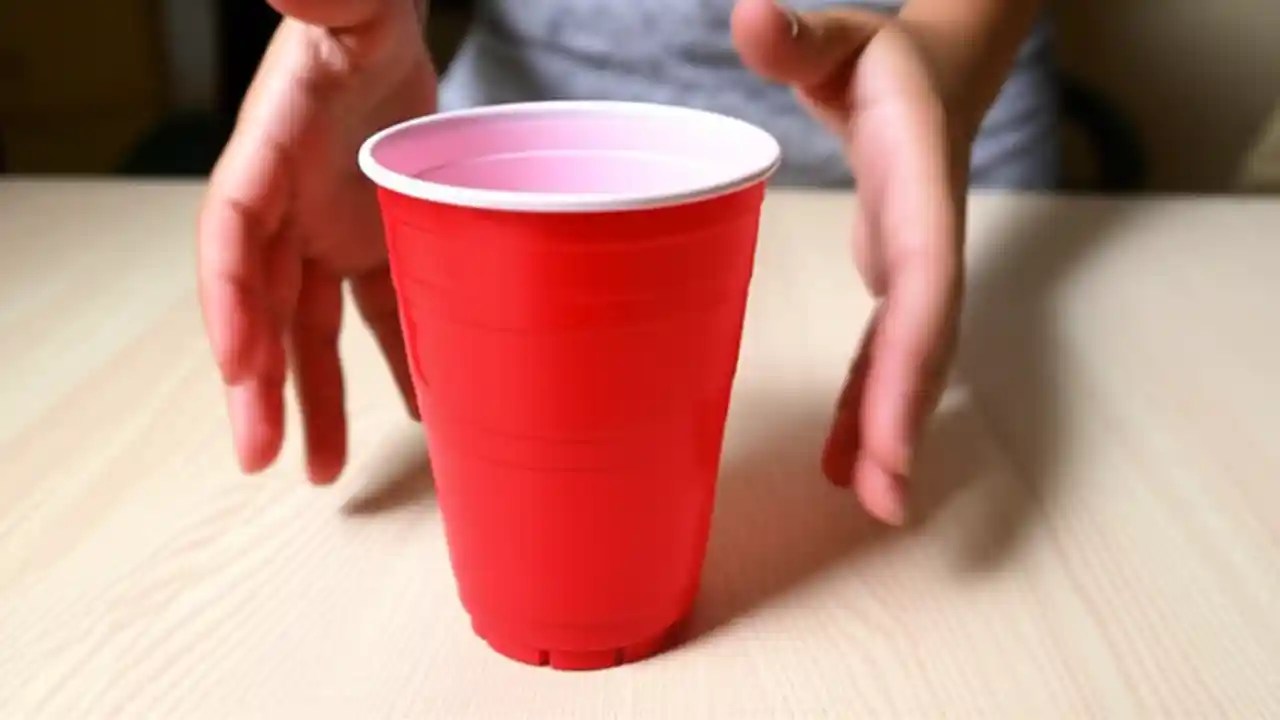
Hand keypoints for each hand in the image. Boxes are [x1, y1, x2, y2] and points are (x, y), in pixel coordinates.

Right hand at [199, 0, 434, 482]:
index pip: (232, 233)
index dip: (230, 301)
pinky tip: (415, 413)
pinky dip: (395, 364)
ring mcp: (329, 235)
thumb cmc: (358, 23)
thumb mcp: (342, 7)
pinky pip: (380, 315)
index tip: (238, 365)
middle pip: (262, 306)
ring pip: (314, 330)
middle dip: (259, 384)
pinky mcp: (374, 247)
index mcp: (267, 156)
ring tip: (324, 470)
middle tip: (261, 457)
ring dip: (318, 399)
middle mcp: (288, 209)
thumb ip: (319, 0)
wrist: (391, 36)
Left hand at [733, 0, 963, 524]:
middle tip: (885, 501)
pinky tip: (842, 463)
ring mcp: (915, 264)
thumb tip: (748, 13)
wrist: (929, 74)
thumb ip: (797, 38)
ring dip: (891, 430)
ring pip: (912, 360)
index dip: (911, 361)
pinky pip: (884, 355)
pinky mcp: (894, 278)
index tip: (893, 434)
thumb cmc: (877, 58)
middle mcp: (928, 236)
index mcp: (918, 184)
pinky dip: (864, 409)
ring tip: (872, 502)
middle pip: (927, 340)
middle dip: (907, 420)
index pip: (924, 282)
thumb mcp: (836, 39)